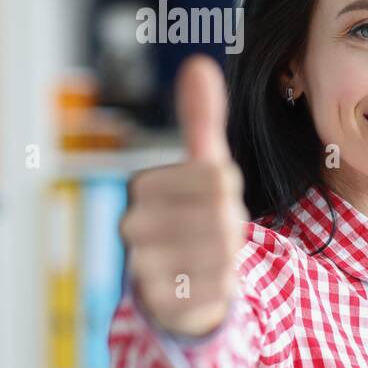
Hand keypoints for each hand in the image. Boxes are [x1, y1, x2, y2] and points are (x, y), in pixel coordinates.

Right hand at [120, 55, 247, 336]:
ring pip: (224, 251)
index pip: (218, 176)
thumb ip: (201, 119)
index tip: (217, 200)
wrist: (178, 287)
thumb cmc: (194, 218)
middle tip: (219, 232)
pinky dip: (226, 286)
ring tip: (215, 256)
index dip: (232, 192)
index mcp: (144, 185)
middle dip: (233, 225)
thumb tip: (198, 63)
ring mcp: (143, 265)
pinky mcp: (160, 304)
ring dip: (232, 255)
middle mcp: (134, 223)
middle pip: (223, 215)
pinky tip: (212, 282)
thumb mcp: (202, 167)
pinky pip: (219, 288)